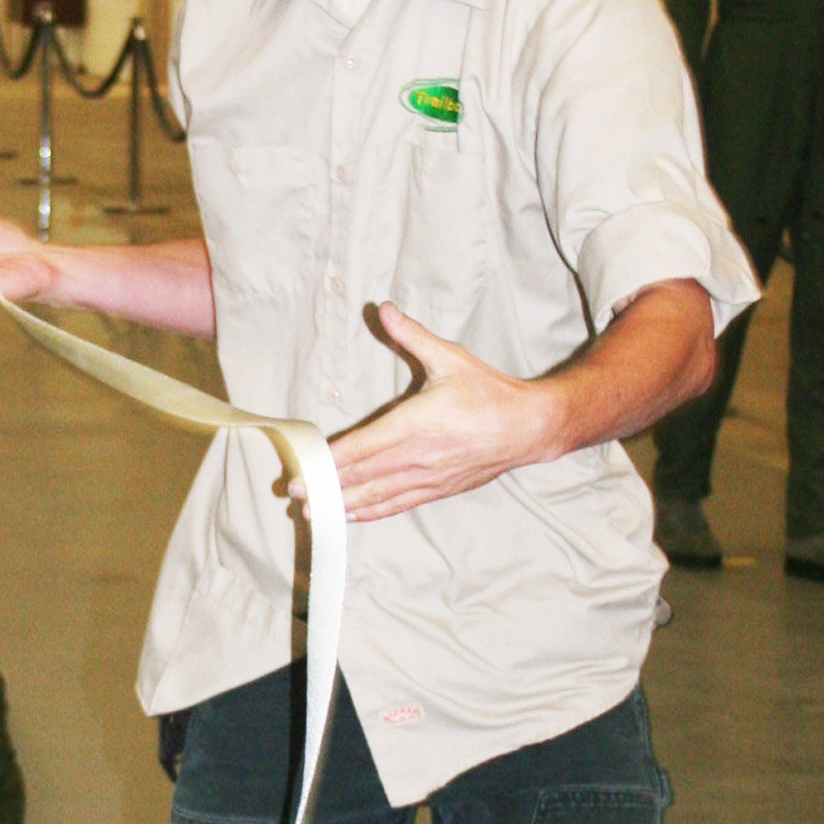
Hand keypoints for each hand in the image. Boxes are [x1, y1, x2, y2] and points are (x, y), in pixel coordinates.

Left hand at [323, 304, 552, 520]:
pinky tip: (351, 514)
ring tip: (313, 510)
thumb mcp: (450, 358)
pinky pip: (398, 504)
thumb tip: (384, 309)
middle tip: (294, 493)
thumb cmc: (489, 393)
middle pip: (363, 475)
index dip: (333, 458)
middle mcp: (418, 455)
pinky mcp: (438, 490)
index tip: (307, 465)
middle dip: (327, 485)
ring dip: (343, 504)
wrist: (528, 428)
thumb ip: (412, 336)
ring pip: (378, 495)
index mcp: (416, 423)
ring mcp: (428, 478)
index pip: (364, 445)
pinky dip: (372, 511)